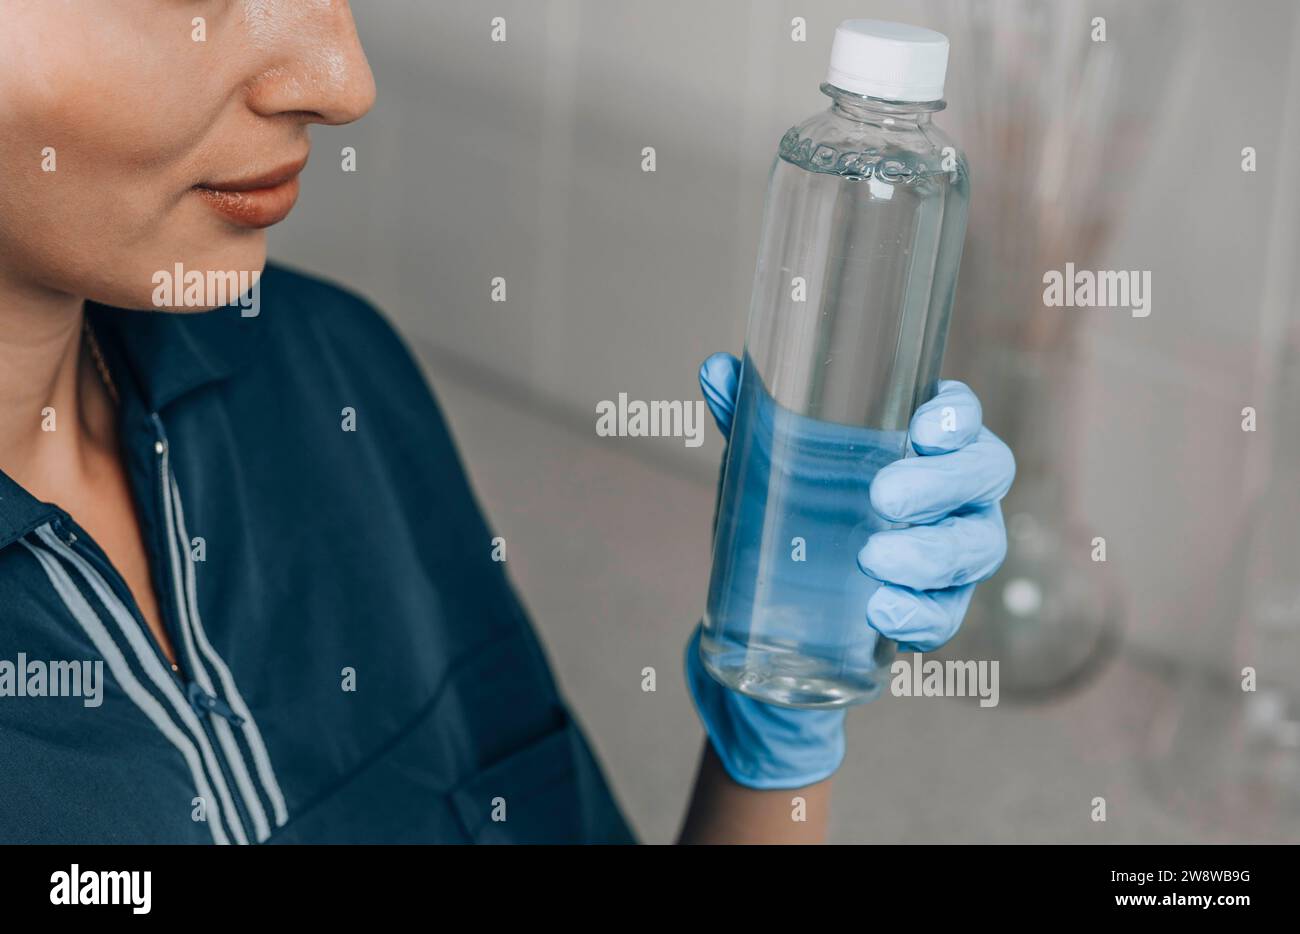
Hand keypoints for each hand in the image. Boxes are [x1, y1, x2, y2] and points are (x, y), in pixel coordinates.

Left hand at [685, 352, 1013, 789]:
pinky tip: (883, 615)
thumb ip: (753, 410)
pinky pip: (948, 614)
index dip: (958, 419)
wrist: (792, 584)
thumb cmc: (807, 491)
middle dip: (941, 486)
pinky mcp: (941, 604)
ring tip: (873, 561)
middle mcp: (959, 487)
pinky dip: (921, 617)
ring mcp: (959, 546)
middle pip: (985, 475)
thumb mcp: (778, 452)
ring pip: (977, 547)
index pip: (963, 415)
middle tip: (885, 498)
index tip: (924, 430)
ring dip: (931, 556)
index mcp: (929, 437)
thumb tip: (716, 371)